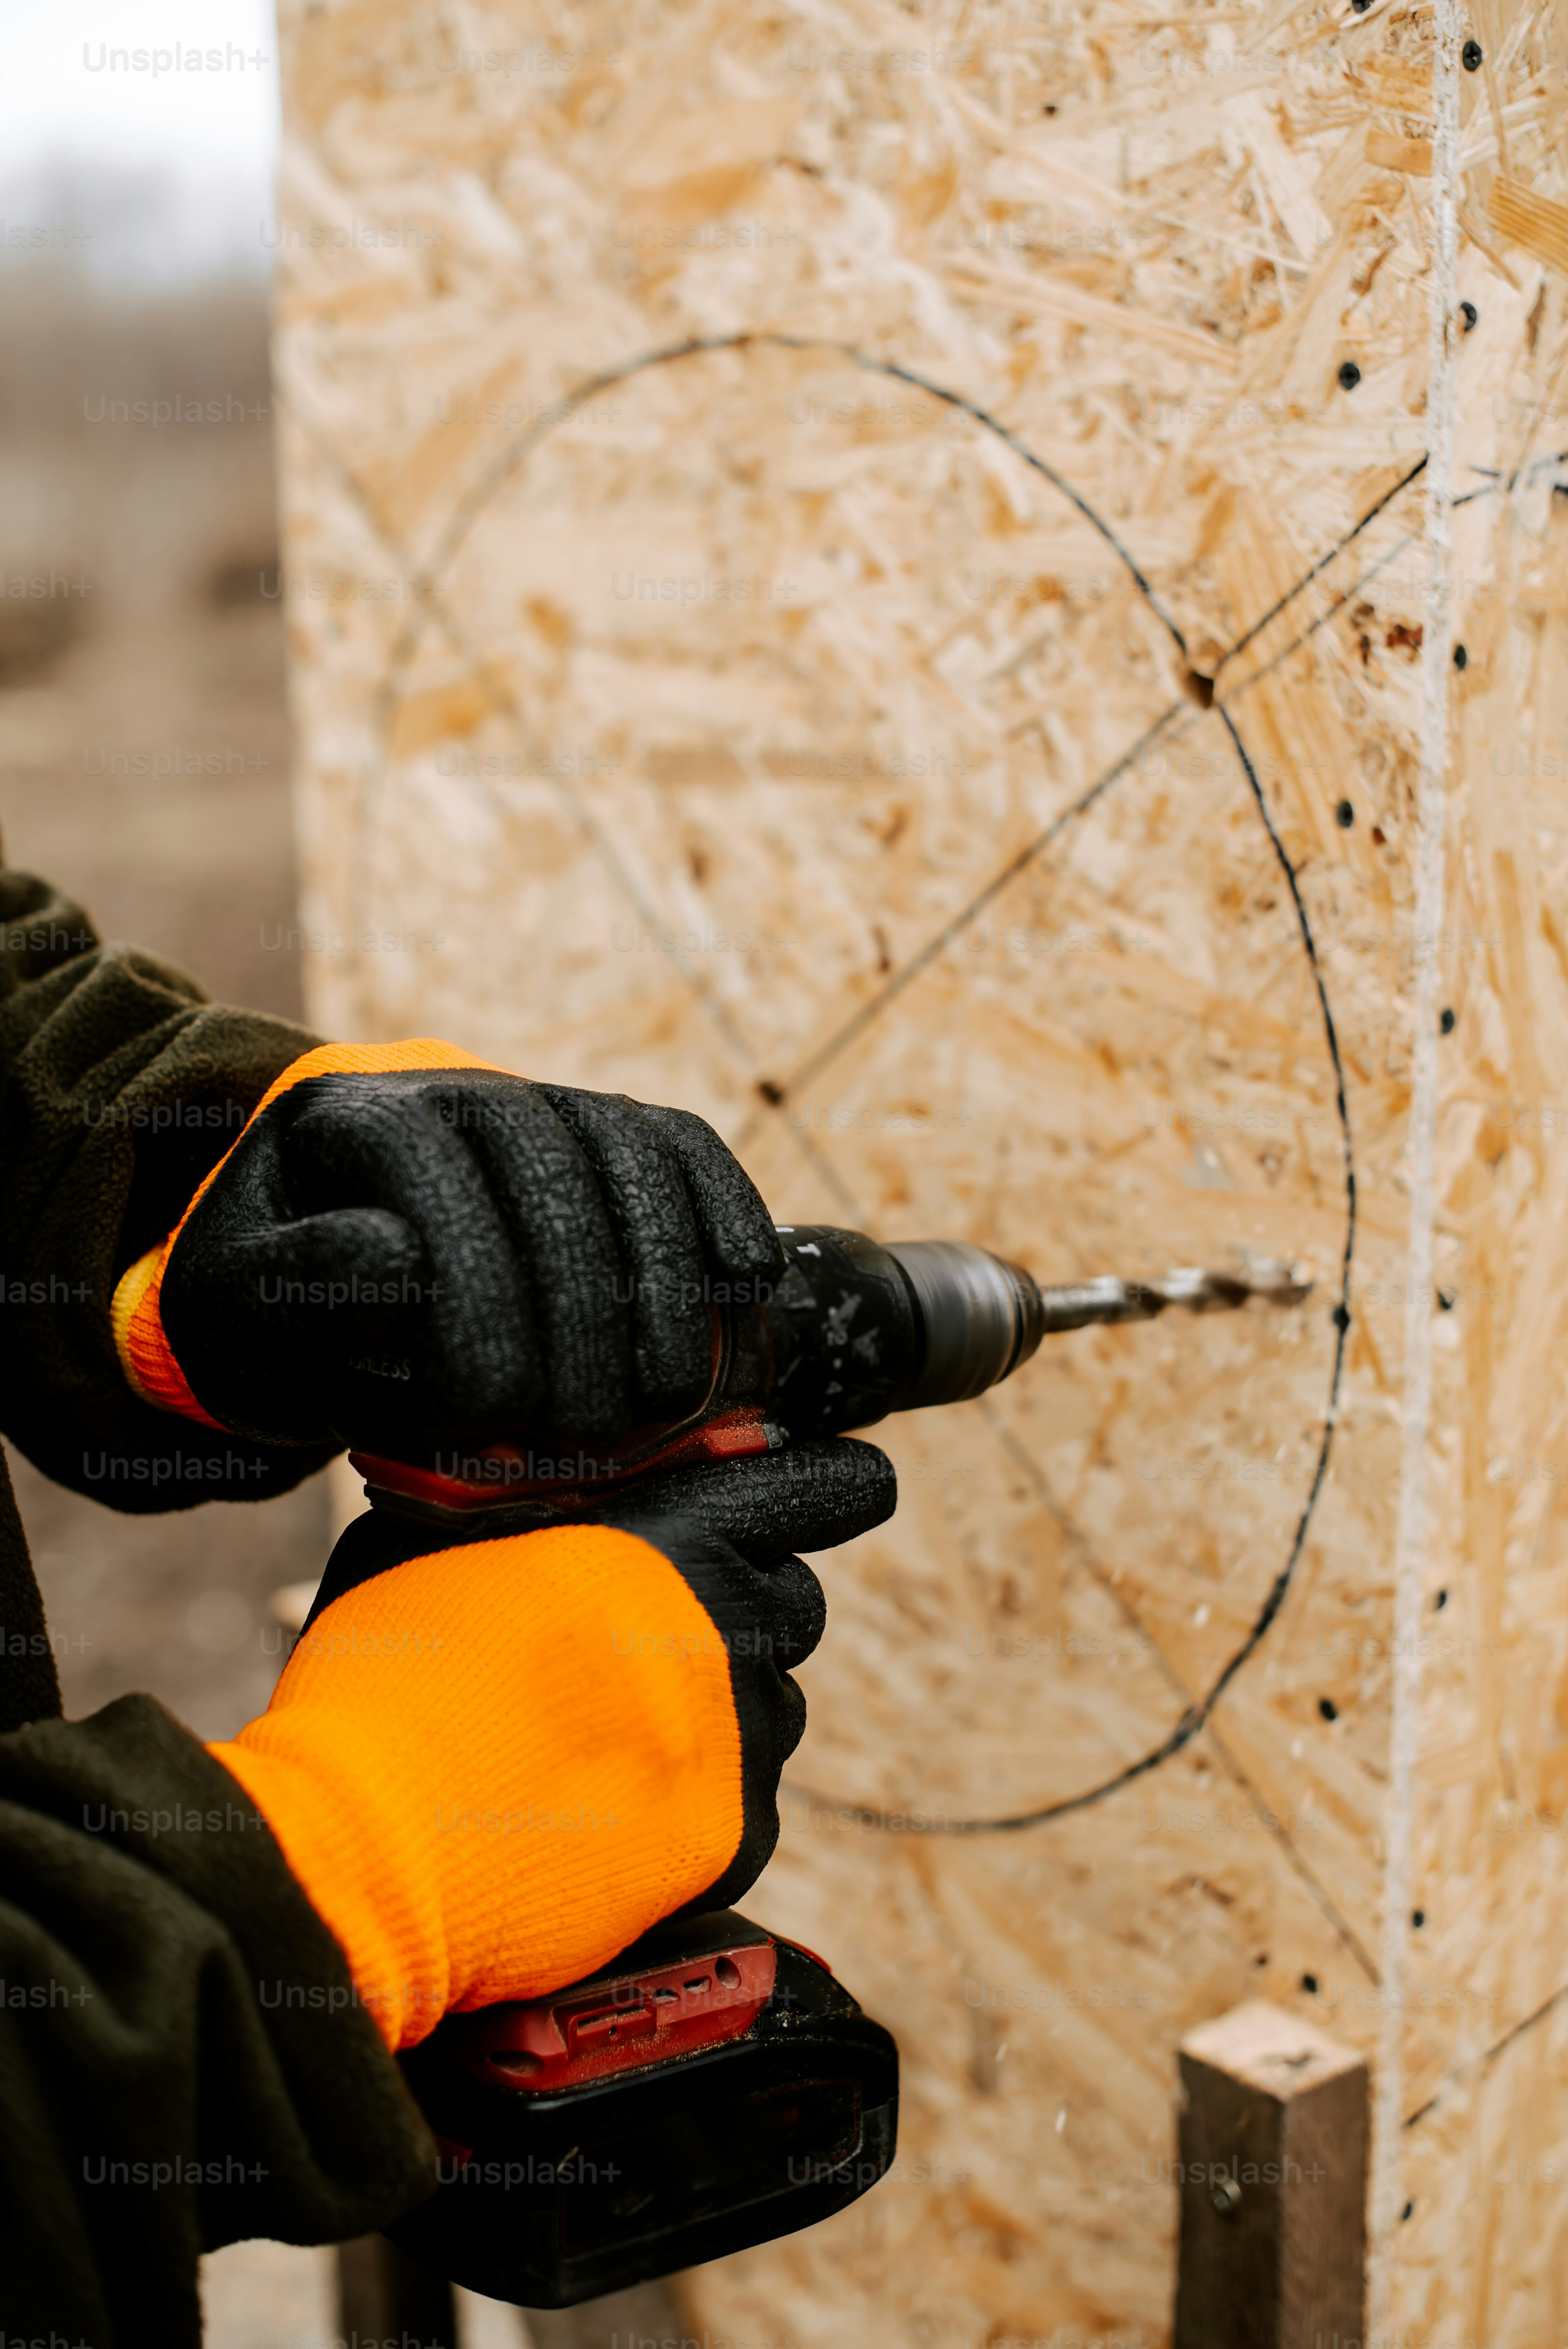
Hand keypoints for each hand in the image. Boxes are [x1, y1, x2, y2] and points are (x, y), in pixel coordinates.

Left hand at [113, 1039, 781, 1451]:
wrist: (326, 1233)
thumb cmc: (283, 1294)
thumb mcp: (245, 1304)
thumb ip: (301, 1289)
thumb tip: (395, 1259)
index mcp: (358, 1121)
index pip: (441, 1212)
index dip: (475, 1323)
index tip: (483, 1421)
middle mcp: (465, 1090)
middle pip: (555, 1198)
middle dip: (584, 1330)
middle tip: (589, 1440)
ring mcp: (550, 1100)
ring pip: (637, 1174)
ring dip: (669, 1297)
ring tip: (667, 1405)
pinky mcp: (616, 1125)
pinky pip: (688, 1150)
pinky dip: (728, 1212)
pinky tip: (752, 1287)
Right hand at [210, 1439, 894, 2047]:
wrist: (368, 1846)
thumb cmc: (387, 1676)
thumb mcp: (436, 1536)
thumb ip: (517, 1502)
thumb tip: (531, 1483)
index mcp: (677, 1538)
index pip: (825, 1487)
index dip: (836, 1486)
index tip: (847, 1488)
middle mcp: (732, 1629)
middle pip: (794, 1602)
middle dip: (742, 1607)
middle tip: (648, 1638)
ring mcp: (741, 1741)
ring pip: (773, 1706)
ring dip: (718, 1708)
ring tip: (608, 1737)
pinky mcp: (731, 1841)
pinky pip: (747, 1801)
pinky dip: (698, 1800)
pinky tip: (610, 1809)